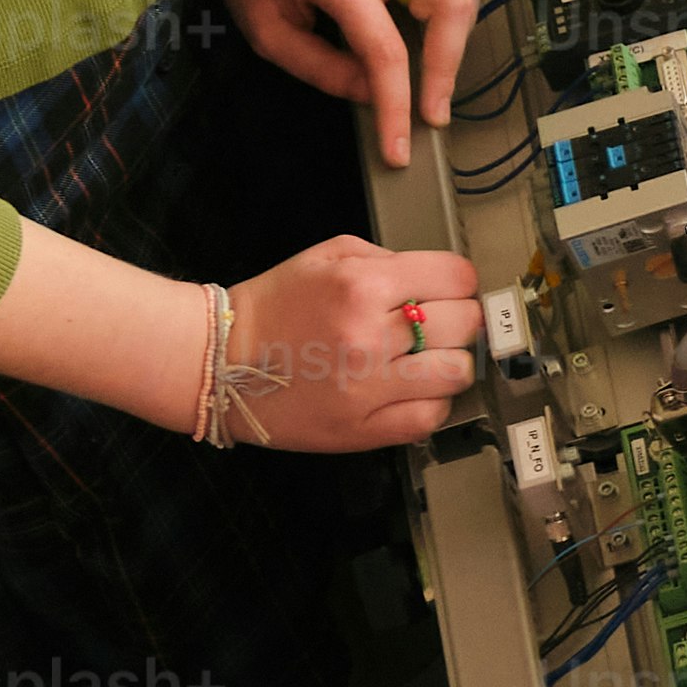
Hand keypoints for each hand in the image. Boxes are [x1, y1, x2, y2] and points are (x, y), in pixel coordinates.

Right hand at [217, 230, 486, 452]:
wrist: (220, 361)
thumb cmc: (273, 309)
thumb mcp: (325, 258)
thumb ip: (385, 259)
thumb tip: (436, 276)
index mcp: (361, 285)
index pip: (456, 276)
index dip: (458, 280)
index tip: (452, 288)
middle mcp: (370, 336)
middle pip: (465, 323)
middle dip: (458, 318)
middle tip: (440, 323)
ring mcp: (368, 387)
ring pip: (458, 372)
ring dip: (451, 363)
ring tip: (428, 359)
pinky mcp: (363, 428)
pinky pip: (431, 417)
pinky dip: (431, 403)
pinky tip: (411, 391)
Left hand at [219, 0, 480, 167]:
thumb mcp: (267, 28)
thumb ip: (319, 67)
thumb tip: (371, 94)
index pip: (385, 50)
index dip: (397, 107)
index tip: (400, 150)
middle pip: (450, 6)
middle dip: (449, 65)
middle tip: (432, 104)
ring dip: (461, 26)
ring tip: (437, 55)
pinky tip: (445, 8)